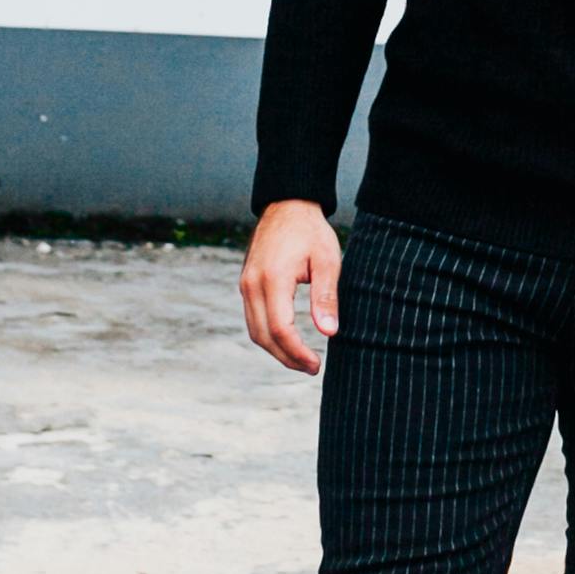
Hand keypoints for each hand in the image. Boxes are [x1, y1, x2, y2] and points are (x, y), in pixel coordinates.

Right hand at [241, 200, 342, 372]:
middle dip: (287, 358)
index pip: (281, 329)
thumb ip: (326, 297)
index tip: (317, 365)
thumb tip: (329, 332)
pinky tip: (288, 341)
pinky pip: (253, 319)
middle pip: (263, 336)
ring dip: (276, 350)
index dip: (298, 353)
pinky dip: (268, 335)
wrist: (287, 205)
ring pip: (254, 331)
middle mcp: (252, 284)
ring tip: (302, 359)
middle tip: (312, 368)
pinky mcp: (246, 284)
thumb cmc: (311, 231)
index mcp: (274, 278)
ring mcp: (245, 284)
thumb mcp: (327, 260)